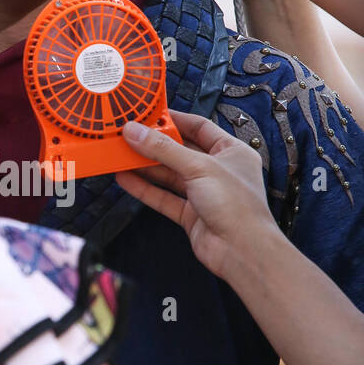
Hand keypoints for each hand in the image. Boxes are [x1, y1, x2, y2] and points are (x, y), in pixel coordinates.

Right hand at [117, 111, 277, 282]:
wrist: (242, 251)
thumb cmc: (236, 205)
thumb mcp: (199, 167)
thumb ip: (164, 149)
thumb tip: (135, 131)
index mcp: (232, 151)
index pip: (200, 127)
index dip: (175, 120)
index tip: (149, 114)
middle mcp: (218, 171)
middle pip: (181, 151)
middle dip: (155, 144)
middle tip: (129, 134)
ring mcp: (204, 194)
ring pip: (170, 175)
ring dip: (146, 166)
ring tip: (121, 154)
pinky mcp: (191, 214)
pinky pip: (164, 197)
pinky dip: (145, 188)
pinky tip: (125, 179)